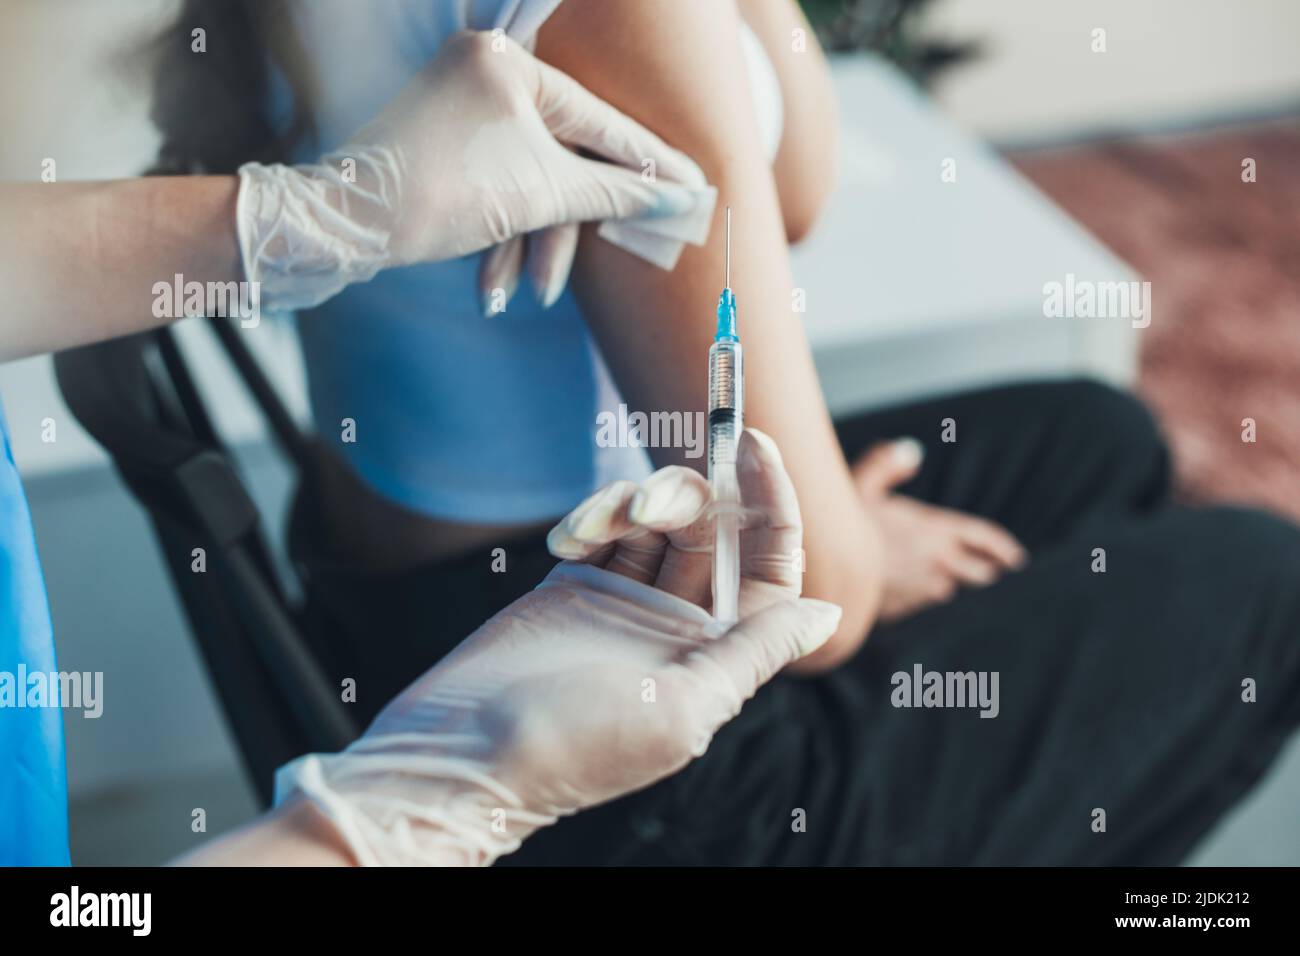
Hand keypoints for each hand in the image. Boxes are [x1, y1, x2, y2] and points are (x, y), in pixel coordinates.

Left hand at [238, 31, 708, 312]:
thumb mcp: (541, 195)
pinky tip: (492, 281)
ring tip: (523, 293)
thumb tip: (674, 197)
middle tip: (605, 263)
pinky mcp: (446, 142)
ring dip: (529, 243)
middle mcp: (487, 71)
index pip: (601, 123)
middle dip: (565, 228)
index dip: (650, 164)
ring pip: (529, 180)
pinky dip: (502, 231)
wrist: (345, 225)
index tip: (696, 186)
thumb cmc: (443, 195)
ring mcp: (463, 105)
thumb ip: (614, 193)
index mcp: (511, 63)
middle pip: (563, 158)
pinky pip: (498, 183)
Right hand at [275, 429, 839, 865]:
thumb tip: (827, 614)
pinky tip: (568, 542)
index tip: (754, 446)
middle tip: (658, 499)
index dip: (772, 504)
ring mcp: (621, 603)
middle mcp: (674, 626)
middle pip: (712, 533)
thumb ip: (754, 652)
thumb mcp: (684, 707)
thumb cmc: (575, 749)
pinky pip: (601, 529)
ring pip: (656, 523)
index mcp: (714, 655)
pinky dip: (592, 519)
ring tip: (600, 528)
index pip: (767, 566)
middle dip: (694, 498)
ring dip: (638, 503)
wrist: (462, 756)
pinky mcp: (569, 588)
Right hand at [852, 438, 1024, 622]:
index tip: (1015, 557)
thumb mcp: (860, 483)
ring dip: (947, 584)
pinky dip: (918, 597)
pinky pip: (920, 604)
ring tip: (943, 580)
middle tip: (990, 571)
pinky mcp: (904, 609)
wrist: (821, 573)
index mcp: (935, 529)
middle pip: (978, 573)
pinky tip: (906, 592)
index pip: (983, 538)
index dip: (1002, 547)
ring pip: (948, 590)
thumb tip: (908, 451)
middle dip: (983, 571)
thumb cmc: (841, 526)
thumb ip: (886, 464)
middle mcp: (936, 561)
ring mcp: (921, 589)